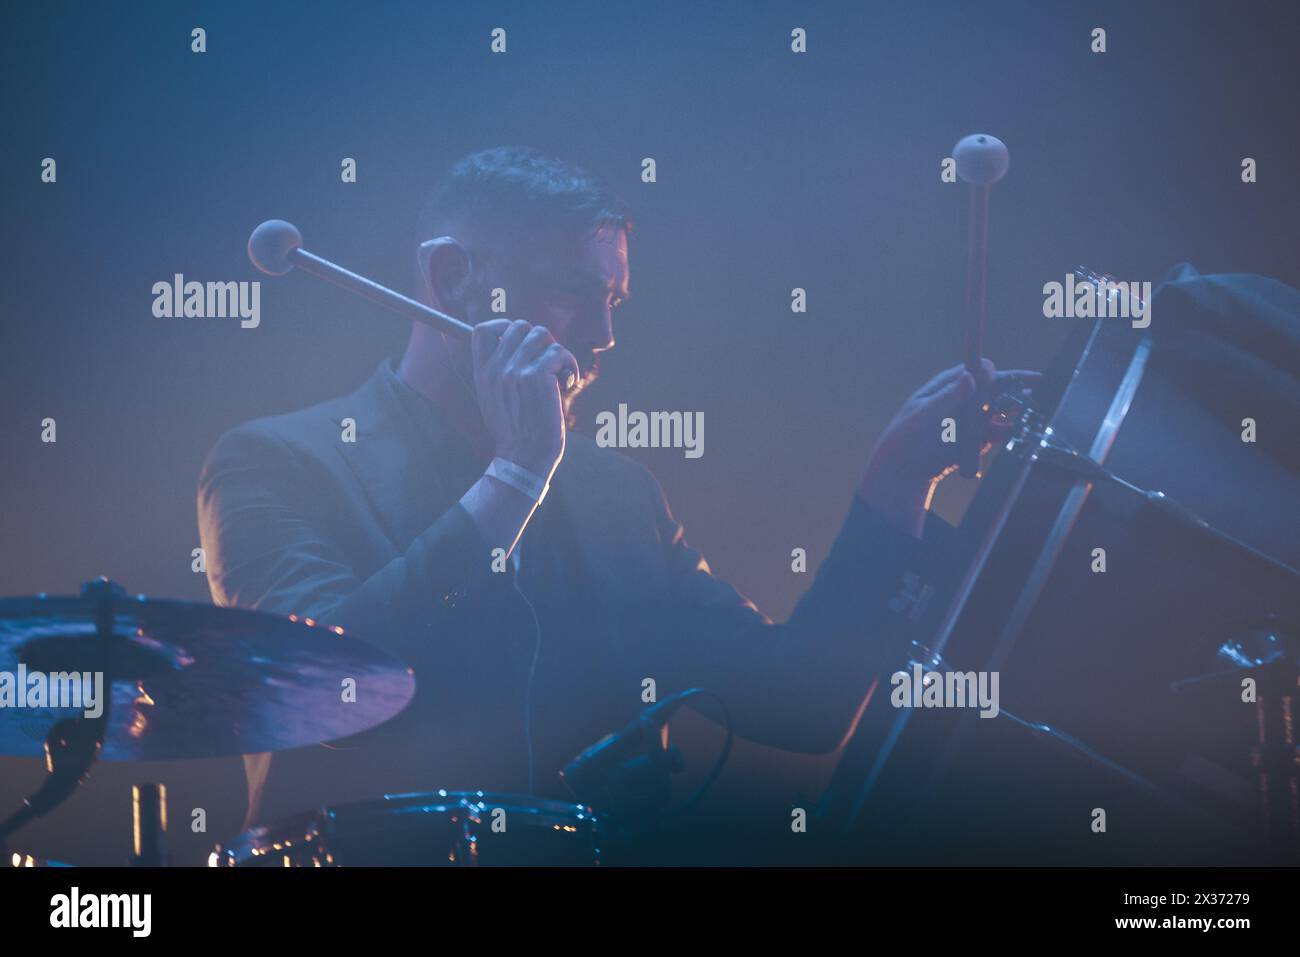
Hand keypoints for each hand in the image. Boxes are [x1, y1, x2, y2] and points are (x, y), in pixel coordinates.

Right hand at [470, 318, 580, 480]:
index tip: (522, 342)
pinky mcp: (535, 376)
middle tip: (548, 363)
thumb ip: (498, 374)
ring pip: (542, 334)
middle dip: (540, 340)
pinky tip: (569, 383)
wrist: (524, 457)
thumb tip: (517, 351)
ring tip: (560, 373)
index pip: (482, 329)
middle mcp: (496, 367)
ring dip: (557, 352)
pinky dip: (570, 365)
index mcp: (483, 372)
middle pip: (520, 326)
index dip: (504, 326)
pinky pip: (559, 352)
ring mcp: (515, 370)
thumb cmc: (515, 432)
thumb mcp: (492, 400)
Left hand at [857, 359, 1039, 535]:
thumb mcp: (923, 416)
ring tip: (1034, 419)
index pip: (984, 372)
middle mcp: (966, 399)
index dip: (1005, 374)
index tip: (1027, 381)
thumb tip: (969, 377)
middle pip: (1000, 390)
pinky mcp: (978, 439)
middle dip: (1020, 394)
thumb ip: (947, 398)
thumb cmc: (905, 438)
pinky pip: (1000, 434)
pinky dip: (1009, 435)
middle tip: (1041, 399)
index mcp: (951, 385)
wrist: (903, 472)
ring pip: (1004, 412)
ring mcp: (974, 419)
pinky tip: (1016, 437)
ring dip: (1019, 415)